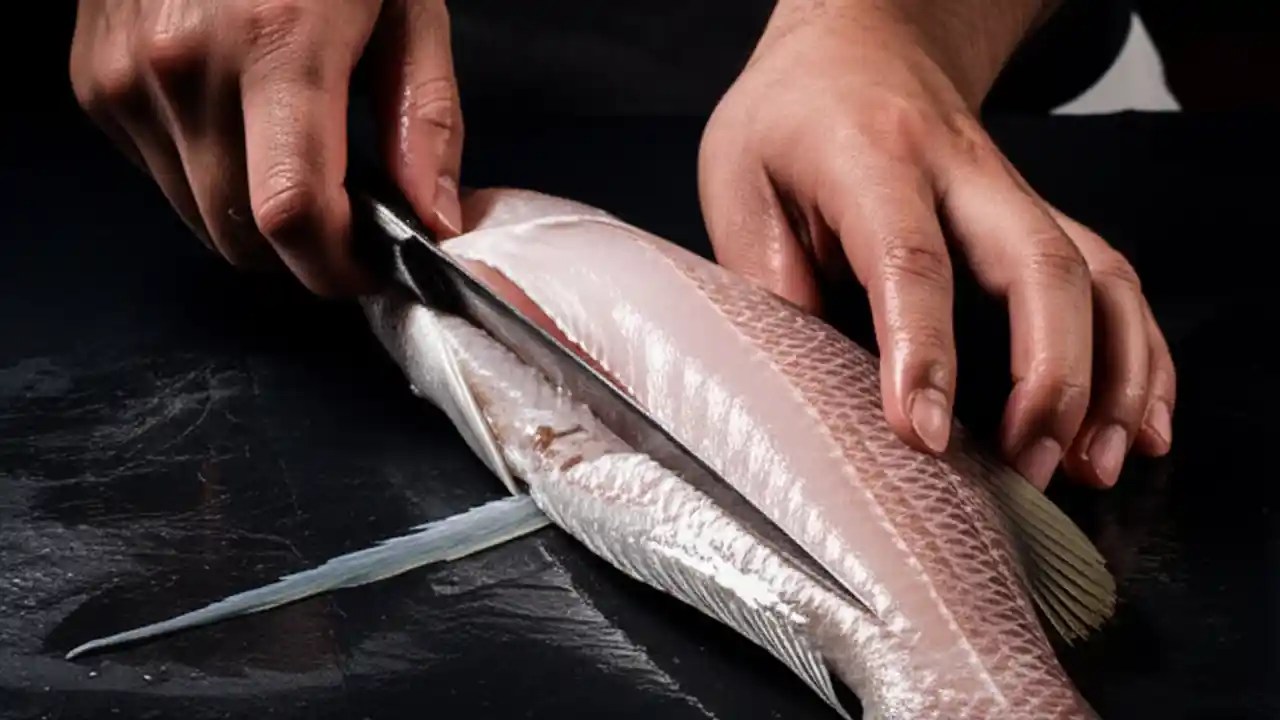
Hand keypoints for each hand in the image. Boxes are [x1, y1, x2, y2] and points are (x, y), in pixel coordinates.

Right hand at [69, 0, 463, 295]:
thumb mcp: (404, 6)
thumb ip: (426, 119)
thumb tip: (434, 219)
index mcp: (277, 41)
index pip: (294, 212)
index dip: (336, 266)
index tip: (370, 268)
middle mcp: (184, 65)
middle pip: (242, 235)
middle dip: (303, 253)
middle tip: (349, 222)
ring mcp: (125, 76)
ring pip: (199, 218)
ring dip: (257, 220)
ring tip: (299, 162)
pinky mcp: (92, 82)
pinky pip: (162, 176)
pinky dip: (211, 177)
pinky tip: (243, 125)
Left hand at [697, 3, 1175, 489]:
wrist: (864, 44)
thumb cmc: (791, 116)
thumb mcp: (737, 174)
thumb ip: (763, 268)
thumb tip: (805, 367)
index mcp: (873, 159)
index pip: (913, 259)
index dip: (923, 351)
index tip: (923, 432)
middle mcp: (964, 174)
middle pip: (1041, 266)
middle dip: (1049, 378)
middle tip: (1029, 467)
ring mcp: (1015, 195)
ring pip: (1099, 276)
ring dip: (1112, 378)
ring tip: (1094, 464)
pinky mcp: (1040, 217)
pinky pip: (1114, 282)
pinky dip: (1140, 356)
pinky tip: (1141, 422)